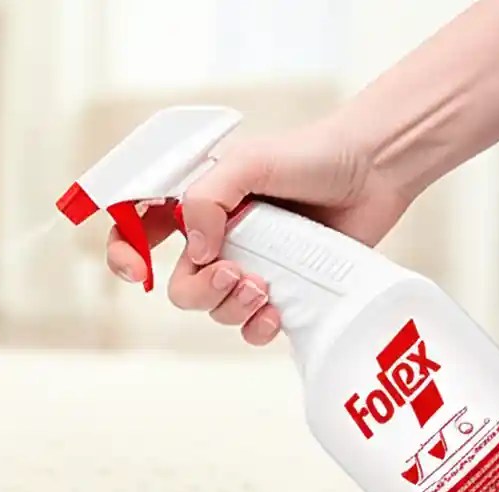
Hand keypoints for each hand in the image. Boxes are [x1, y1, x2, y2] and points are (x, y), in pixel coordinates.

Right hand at [106, 119, 414, 345]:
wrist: (375, 171)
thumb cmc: (310, 155)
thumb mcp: (247, 162)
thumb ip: (207, 199)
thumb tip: (198, 250)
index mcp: (195, 204)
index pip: (135, 231)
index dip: (124, 256)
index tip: (140, 272)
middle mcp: (216, 238)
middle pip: (180, 286)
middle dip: (200, 290)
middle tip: (236, 274)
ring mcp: (249, 266)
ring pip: (215, 310)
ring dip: (233, 307)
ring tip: (267, 287)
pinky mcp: (282, 290)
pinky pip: (251, 327)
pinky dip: (257, 327)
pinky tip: (277, 312)